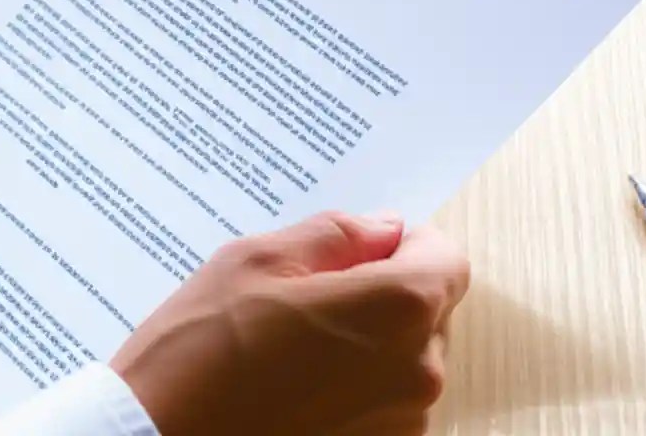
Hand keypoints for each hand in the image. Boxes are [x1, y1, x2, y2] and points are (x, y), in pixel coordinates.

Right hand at [111, 212, 468, 435]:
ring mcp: (401, 426)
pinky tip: (291, 389)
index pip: (445, 257)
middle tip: (304, 297)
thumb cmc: (201, 353)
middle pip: (427, 310)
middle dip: (380, 293)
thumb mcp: (256, 260)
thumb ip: (335, 234)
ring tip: (288, 349)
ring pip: (404, 360)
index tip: (357, 250)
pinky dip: (350, 391)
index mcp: (398, 310)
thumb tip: (381, 229)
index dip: (402, 244)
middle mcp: (418, 373)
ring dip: (365, 345)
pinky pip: (382, 405)